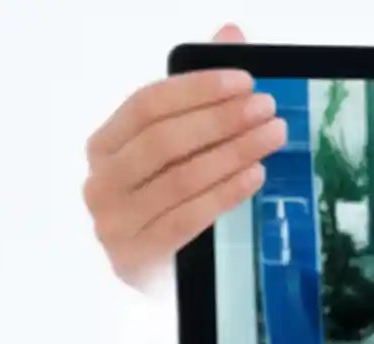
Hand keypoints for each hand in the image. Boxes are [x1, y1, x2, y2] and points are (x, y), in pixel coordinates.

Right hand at [83, 24, 287, 288]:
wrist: (161, 280)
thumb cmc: (172, 205)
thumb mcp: (184, 151)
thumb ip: (200, 94)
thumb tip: (229, 33)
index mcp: (104, 146)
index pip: (146, 105)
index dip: (197, 90)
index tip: (246, 80)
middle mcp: (100, 182)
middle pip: (164, 140)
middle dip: (222, 120)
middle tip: (268, 109)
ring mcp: (113, 224)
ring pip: (180, 178)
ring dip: (233, 152)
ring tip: (273, 136)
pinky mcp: (135, 259)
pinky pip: (188, 217)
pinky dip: (226, 192)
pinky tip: (256, 175)